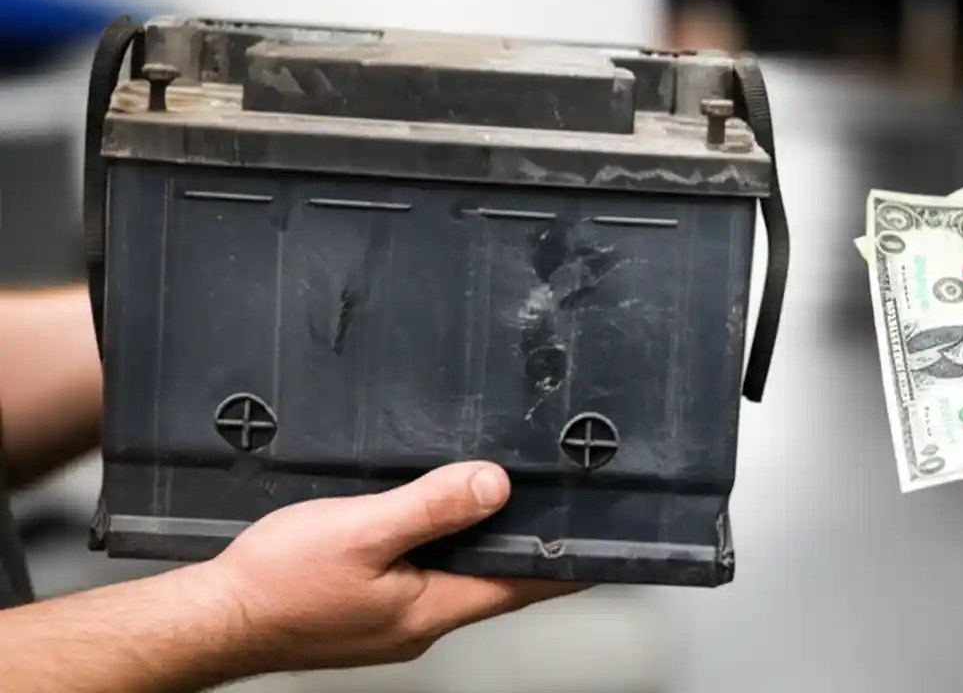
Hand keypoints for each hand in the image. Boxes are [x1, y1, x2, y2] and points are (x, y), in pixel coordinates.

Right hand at [194, 461, 584, 674]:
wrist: (216, 618)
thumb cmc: (278, 583)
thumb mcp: (363, 531)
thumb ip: (430, 508)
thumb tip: (492, 487)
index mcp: (430, 608)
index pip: (520, 586)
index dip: (562, 563)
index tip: (599, 547)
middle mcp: (419, 622)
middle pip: (492, 583)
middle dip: (524, 549)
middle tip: (552, 512)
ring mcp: (392, 620)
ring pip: (455, 578)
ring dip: (480, 546)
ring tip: (500, 508)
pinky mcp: (367, 611)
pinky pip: (421, 577)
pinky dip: (439, 550)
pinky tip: (429, 525)